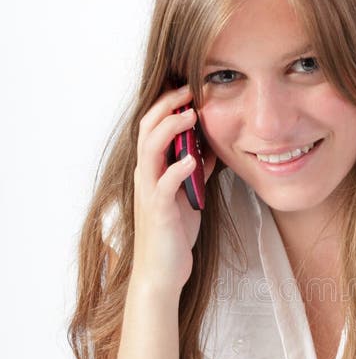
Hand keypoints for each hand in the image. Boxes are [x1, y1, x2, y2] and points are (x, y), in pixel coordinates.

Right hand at [132, 84, 217, 294]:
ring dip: (170, 130)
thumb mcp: (188, 195)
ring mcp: (149, 192)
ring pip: (149, 150)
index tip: (188, 88)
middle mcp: (146, 176)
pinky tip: (192, 159)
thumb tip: (208, 149)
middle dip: (167, 106)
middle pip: (147, 129)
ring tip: (190, 116)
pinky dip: (177, 169)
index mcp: (152, 169)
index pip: (153, 127)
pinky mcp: (158, 210)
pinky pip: (163, 184)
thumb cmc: (174, 233)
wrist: (162, 271)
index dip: (167, 105)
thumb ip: (194, 171)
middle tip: (188, 90)